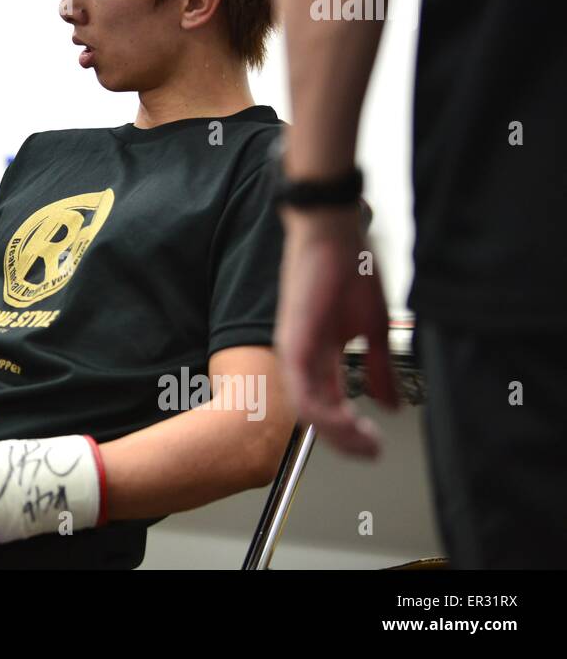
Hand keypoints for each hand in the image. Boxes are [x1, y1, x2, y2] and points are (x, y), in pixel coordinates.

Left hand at [275, 207, 397, 457]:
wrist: (331, 232)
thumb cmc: (348, 269)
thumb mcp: (371, 327)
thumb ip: (378, 368)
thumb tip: (389, 402)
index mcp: (321, 356)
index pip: (331, 406)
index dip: (352, 432)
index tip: (375, 446)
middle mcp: (302, 358)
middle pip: (317, 415)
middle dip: (346, 440)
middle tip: (370, 451)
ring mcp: (295, 350)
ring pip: (307, 408)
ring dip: (336, 432)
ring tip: (362, 442)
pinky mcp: (294, 339)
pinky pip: (303, 386)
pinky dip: (324, 410)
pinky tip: (345, 420)